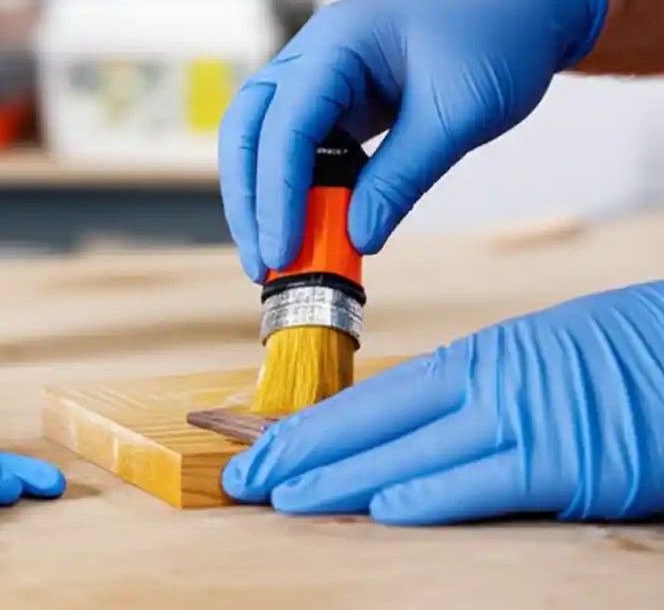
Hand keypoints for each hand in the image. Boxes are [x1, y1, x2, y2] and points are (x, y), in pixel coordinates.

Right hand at [219, 0, 606, 281]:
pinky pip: (295, 148)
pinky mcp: (335, 102)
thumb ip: (402, 178)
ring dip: (260, 198)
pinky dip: (293, 190)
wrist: (532, 4)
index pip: (285, 123)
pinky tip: (305, 227)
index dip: (278, 193)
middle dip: (248, 200)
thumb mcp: (459, 116)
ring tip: (275, 256)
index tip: (283, 251)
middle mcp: (313, 55)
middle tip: (263, 264)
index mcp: (338, 42)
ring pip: (260, 140)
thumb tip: (358, 238)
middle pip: (247, 130)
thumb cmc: (501, 38)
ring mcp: (319, 77)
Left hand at [221, 282, 663, 524]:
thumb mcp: (534, 362)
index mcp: (475, 363)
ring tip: (281, 498)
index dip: (306, 428)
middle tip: (240, 479)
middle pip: (371, 424)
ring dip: (342, 479)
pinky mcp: (568, 463)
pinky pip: (486, 481)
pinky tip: (382, 507)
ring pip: (411, 455)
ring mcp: (523, 424)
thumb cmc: (623, 356)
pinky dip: (432, 494)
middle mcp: (486, 387)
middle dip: (299, 454)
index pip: (369, 400)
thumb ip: (473, 396)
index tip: (256, 450)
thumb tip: (411, 428)